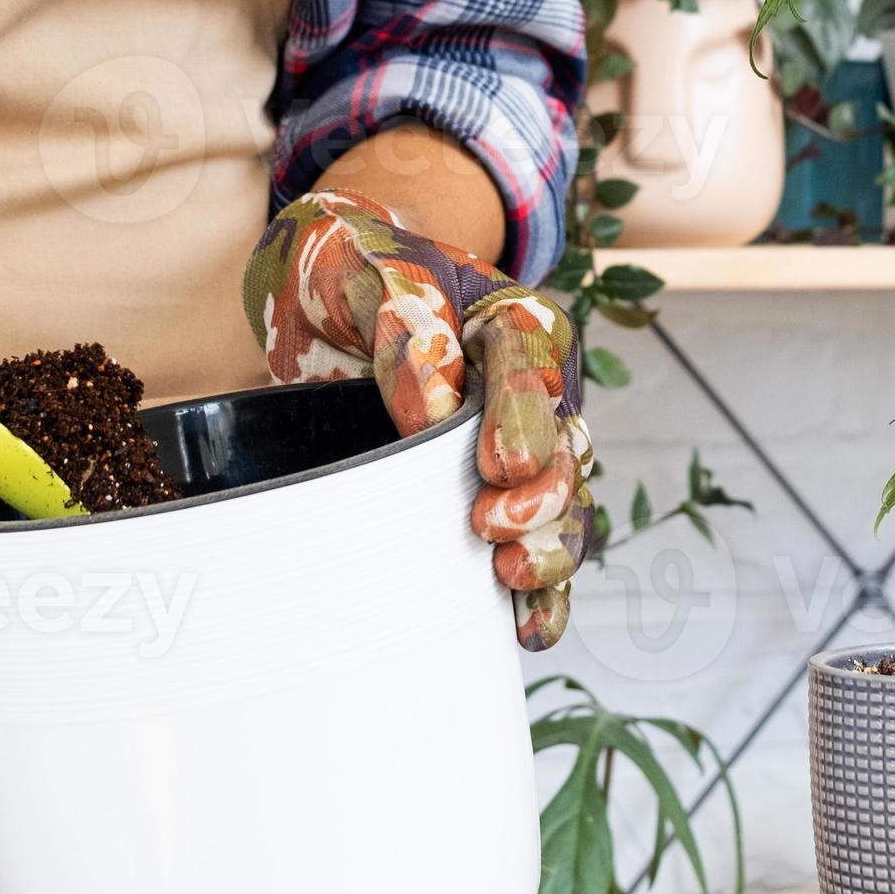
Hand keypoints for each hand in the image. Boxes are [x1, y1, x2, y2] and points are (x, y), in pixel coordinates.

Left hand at [241, 187, 588, 649]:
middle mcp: (534, 388)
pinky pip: (534, 543)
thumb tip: (433, 410)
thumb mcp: (368, 270)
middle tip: (492, 525)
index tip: (498, 466)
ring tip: (512, 580)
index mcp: (515, 320)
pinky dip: (538, 589)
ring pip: (564, 506)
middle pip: (565, 449)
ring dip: (549, 550)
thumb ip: (408, 326)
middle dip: (542, 497)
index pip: (533, 370)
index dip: (521, 421)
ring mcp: (520, 444)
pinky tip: (528, 628)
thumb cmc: (354, 265)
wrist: (329, 287)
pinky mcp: (491, 490)